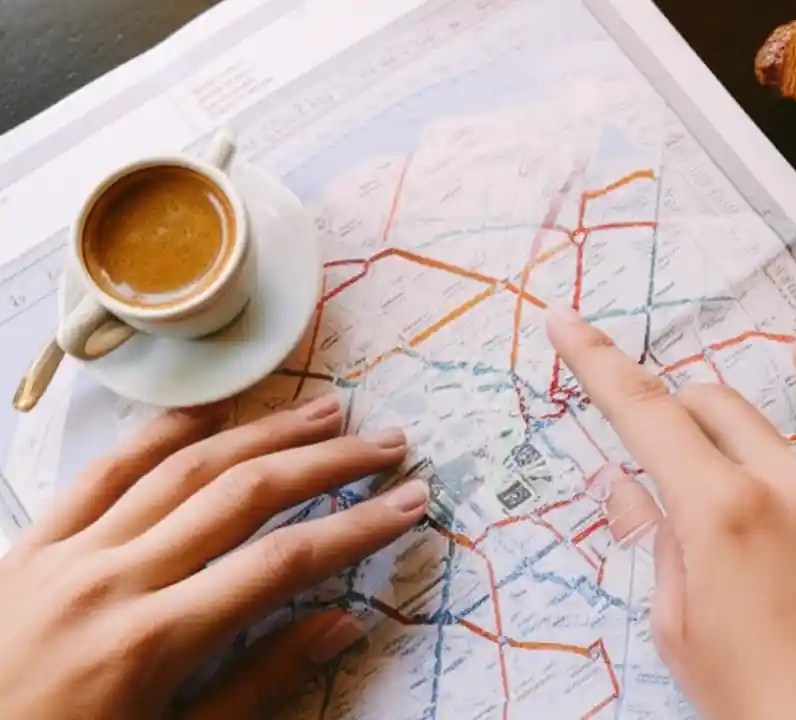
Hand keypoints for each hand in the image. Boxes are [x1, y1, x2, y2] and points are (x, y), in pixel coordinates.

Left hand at [0, 396, 429, 718]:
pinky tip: (207, 412)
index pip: (284, 563)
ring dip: (260, 433)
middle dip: (324, 464)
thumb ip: (259, 685)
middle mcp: (113, 582)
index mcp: (154, 644)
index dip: (356, 527)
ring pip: (181, 469)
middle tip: (385, 442)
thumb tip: (340, 622)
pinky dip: (157, 434)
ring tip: (323, 412)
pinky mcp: (30, 548)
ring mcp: (65, 556)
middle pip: (243, 497)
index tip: (407, 502)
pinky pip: (100, 473)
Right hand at [548, 308, 795, 719]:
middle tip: (667, 449)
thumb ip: (656, 544)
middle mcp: (787, 489)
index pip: (644, 416)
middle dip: (677, 415)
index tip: (572, 328)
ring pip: (782, 436)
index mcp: (721, 516)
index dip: (598, 366)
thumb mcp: (682, 635)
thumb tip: (626, 488)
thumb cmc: (769, 711)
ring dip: (750, 453)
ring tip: (754, 520)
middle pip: (713, 408)